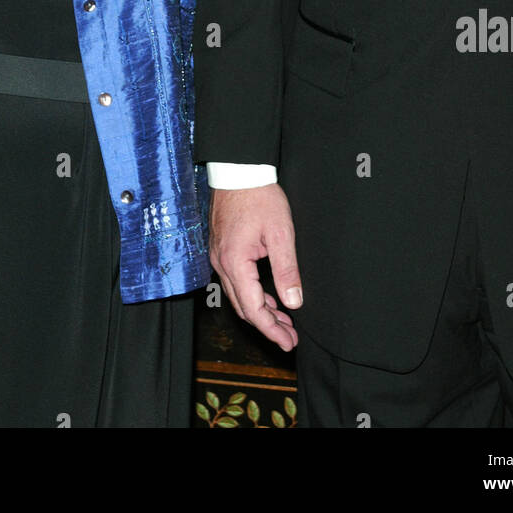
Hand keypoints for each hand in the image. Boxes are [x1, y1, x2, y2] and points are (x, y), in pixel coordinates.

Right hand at [209, 184, 300, 351]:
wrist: (238, 170)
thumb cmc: (259, 196)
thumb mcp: (281, 233)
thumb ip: (287, 270)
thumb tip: (294, 302)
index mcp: (235, 262)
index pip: (253, 308)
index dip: (271, 329)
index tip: (288, 342)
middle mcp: (221, 263)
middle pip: (243, 307)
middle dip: (267, 325)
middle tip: (289, 338)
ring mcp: (218, 256)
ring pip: (238, 296)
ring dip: (260, 311)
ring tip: (283, 322)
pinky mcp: (222, 249)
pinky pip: (235, 282)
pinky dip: (252, 294)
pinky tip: (268, 298)